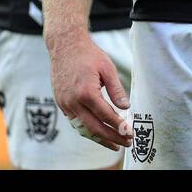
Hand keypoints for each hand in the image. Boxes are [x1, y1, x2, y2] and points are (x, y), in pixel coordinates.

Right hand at [45, 27, 130, 149]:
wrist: (65, 47)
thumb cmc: (88, 55)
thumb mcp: (107, 68)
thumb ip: (116, 90)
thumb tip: (126, 107)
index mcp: (86, 92)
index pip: (106, 115)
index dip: (119, 126)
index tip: (130, 133)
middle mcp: (73, 101)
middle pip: (94, 127)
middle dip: (112, 137)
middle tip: (126, 143)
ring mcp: (65, 104)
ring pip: (83, 129)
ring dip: (99, 139)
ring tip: (114, 145)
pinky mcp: (61, 103)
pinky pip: (75, 122)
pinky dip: (87, 130)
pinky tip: (98, 133)